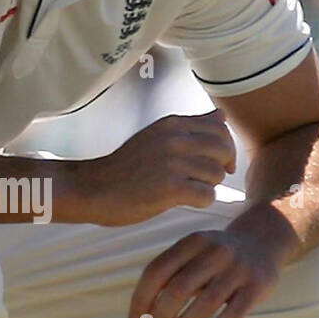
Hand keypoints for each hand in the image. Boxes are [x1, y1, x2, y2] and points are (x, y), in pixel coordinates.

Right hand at [79, 109, 236, 226]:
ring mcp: (172, 163)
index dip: (224, 147)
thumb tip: (221, 115)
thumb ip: (191, 126)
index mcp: (172, 124)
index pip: (220, 127)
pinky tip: (184, 200)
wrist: (94, 188)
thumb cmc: (125, 167)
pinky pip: (207, 195)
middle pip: (223, 150)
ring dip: (207, 186)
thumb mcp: (157, 136)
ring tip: (187, 189)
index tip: (216, 161)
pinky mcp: (170, 188)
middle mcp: (175, 139)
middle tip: (204, 179)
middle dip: (220, 167)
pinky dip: (200, 202)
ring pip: (217, 175)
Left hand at [128, 224, 289, 317]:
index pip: (157, 270)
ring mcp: (238, 269)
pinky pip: (233, 314)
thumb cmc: (216, 255)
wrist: (264, 241)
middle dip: (160, 316)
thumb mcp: (193, 252)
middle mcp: (215, 252)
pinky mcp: (257, 287)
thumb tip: (142, 314)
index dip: (142, 298)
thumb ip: (170, 274)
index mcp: (192, 242)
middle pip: (179, 288)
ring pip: (206, 303)